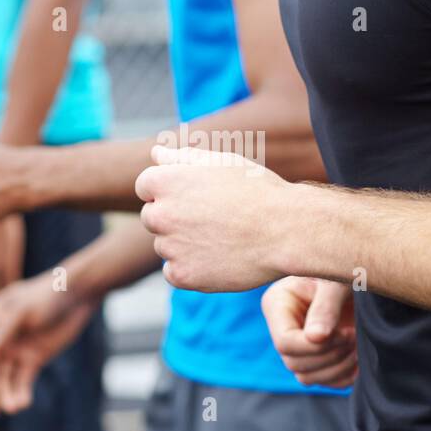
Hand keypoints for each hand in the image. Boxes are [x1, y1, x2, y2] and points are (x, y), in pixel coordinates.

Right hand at [0, 267, 99, 417]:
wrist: (77, 294)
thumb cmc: (46, 296)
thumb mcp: (22, 312)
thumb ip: (0, 332)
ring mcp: (15, 350)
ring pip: (3, 379)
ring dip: (5, 394)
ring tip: (14, 407)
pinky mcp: (33, 358)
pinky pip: (22, 380)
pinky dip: (20, 392)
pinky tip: (23, 403)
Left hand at [135, 145, 292, 291]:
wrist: (285, 230)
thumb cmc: (256, 190)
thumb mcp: (220, 162)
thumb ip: (182, 158)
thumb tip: (156, 155)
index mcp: (164, 181)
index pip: (145, 186)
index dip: (172, 190)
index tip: (197, 197)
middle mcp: (160, 214)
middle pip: (152, 218)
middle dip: (174, 218)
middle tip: (212, 219)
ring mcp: (169, 247)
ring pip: (164, 246)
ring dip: (184, 244)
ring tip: (222, 237)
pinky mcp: (182, 275)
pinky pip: (173, 272)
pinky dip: (190, 269)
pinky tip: (217, 258)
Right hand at [262, 277, 357, 387]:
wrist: (360, 273)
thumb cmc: (346, 270)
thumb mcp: (336, 283)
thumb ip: (325, 307)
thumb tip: (316, 338)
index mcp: (277, 304)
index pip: (284, 342)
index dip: (315, 346)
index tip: (346, 333)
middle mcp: (281, 327)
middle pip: (294, 363)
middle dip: (330, 356)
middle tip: (355, 337)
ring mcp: (296, 345)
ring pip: (306, 377)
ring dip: (338, 367)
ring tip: (358, 345)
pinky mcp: (313, 357)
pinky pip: (321, 381)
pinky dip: (343, 377)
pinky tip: (359, 358)